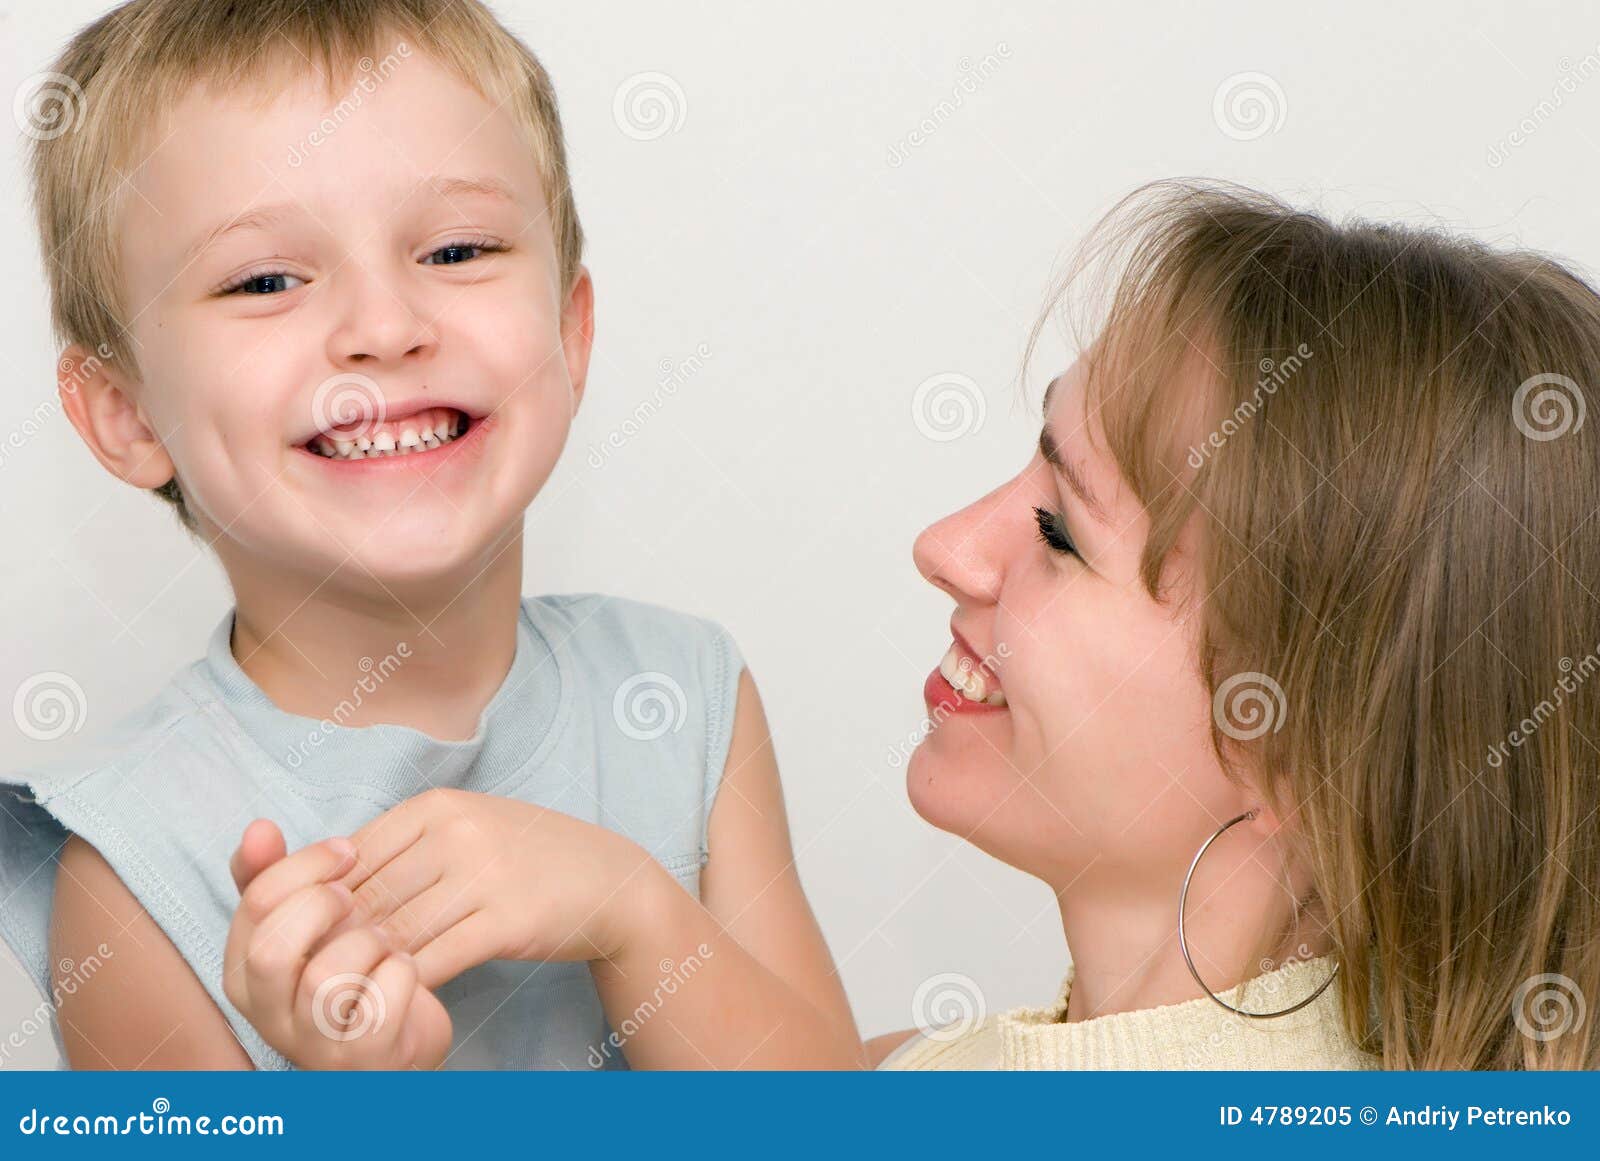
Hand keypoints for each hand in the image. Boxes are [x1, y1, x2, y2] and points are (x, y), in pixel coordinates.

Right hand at [223, 822, 452, 1069]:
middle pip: (273, 948)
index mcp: (244, 973)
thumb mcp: (311, 922)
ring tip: (385, 940)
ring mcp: (313, 1045)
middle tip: (358, 897)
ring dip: (368, 944)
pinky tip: (406, 967)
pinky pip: (380, 1006)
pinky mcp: (362, 1059)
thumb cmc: (352, 971)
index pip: (255, 904)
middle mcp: (267, 1016)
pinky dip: (401, 974)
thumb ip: (278, 877)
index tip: (347, 850)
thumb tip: (258, 827)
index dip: (307, 864)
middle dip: (325, 907)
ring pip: (325, 978)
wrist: (401, 1039)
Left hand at [336, 787, 673, 988]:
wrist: (611, 881)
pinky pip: (438, 959)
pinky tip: (397, 998)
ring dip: (367, 966)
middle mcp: (457, 832)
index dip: (323, 899)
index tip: (313, 935)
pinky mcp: (508, 921)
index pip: (353, 853)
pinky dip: (408, 983)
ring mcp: (484, 875)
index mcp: (437, 805)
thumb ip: (407, 846)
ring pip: (397, 930)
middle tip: (315, 974)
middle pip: (369, 894)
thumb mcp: (468, 828)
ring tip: (348, 993)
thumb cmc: (529, 857)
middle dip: (337, 939)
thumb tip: (330, 878)